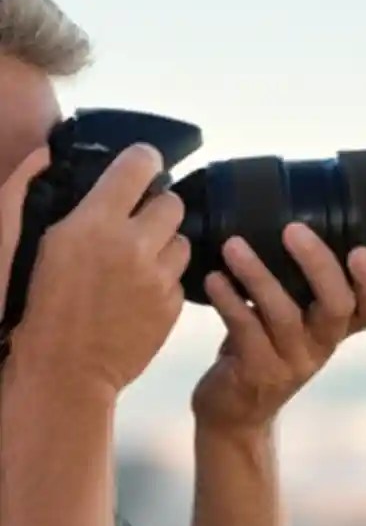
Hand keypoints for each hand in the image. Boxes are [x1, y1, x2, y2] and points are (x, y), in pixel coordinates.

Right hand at [9, 144, 188, 395]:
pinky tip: (137, 293)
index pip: (139, 165)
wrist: (60, 372)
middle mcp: (134, 245)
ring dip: (163, 245)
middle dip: (155, 208)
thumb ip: (31, 192)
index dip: (142, 161)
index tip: (140, 168)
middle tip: (134, 223)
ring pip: (182, 240)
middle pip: (172, 202)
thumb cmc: (30, 306)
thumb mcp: (24, 243)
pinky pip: (180, 277)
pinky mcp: (172, 305)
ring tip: (136, 261)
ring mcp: (158, 277)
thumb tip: (47, 153)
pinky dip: (163, 280)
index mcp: (93, 224)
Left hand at [191, 222, 365, 434]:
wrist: (234, 411)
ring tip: (234, 245)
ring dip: (259, 275)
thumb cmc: (262, 346)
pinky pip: (245, 331)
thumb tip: (278, 216)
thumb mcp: (291, 318)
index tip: (360, 249)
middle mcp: (323, 345)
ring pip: (285, 315)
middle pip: (338, 306)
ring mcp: (293, 362)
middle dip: (319, 265)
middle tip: (293, 230)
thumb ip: (295, 284)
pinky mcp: (258, 373)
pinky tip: (214, 278)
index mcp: (337, 329)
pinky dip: (229, 300)